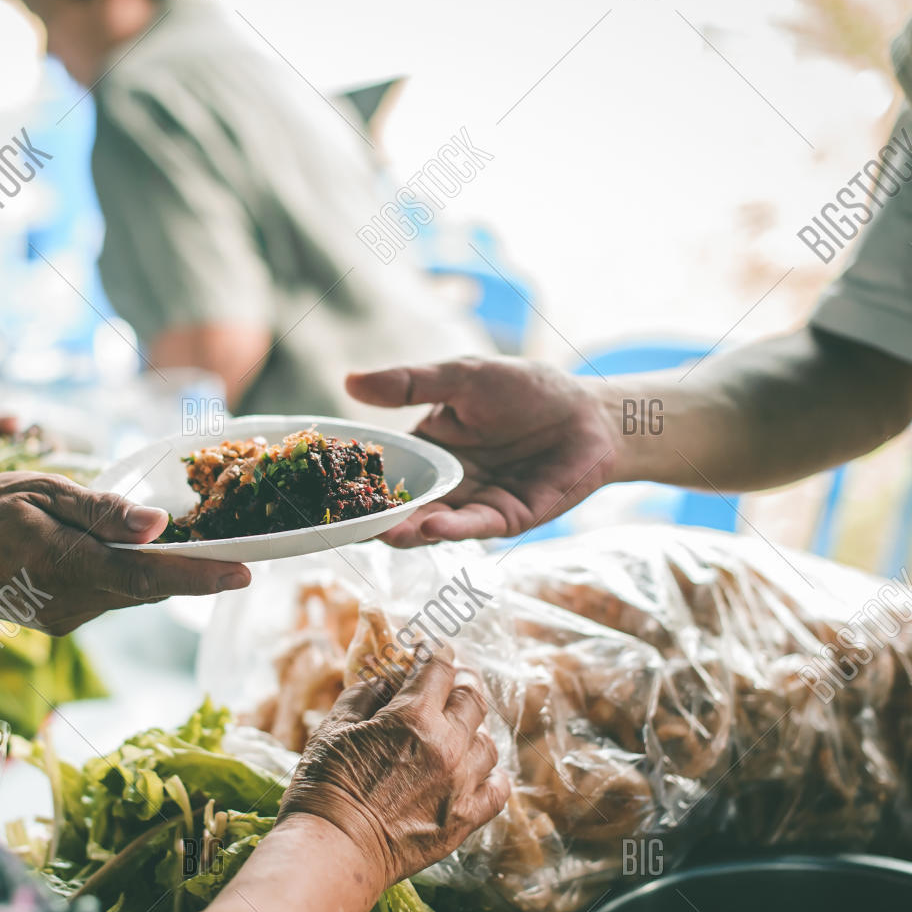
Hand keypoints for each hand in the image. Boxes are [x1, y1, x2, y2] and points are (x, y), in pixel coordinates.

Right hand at [0, 472, 249, 634]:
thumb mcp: (37, 490)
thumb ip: (99, 511)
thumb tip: (157, 525)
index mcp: (61, 562)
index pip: (145, 574)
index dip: (200, 575)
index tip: (246, 573)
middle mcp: (68, 601)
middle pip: (148, 587)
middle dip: (196, 571)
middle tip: (241, 547)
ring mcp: (65, 618)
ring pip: (132, 593)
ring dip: (163, 571)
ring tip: (199, 543)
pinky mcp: (60, 623)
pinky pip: (111, 596)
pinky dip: (130, 575)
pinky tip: (135, 551)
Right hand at [279, 645, 509, 887]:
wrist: (335, 849)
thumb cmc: (325, 786)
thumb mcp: (334, 727)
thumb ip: (365, 695)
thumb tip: (384, 679)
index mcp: (413, 716)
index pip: (439, 667)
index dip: (435, 652)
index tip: (431, 650)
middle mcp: (448, 744)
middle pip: (473, 697)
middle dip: (463, 681)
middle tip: (454, 680)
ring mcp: (462, 783)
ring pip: (488, 741)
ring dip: (474, 729)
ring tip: (460, 731)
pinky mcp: (466, 819)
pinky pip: (498, 788)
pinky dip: (492, 775)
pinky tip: (479, 772)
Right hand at [346, 357, 617, 545]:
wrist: (590, 413)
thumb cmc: (526, 390)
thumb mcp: (462, 378)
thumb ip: (411, 385)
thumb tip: (349, 381)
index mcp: (427, 450)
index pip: (383, 469)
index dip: (353, 479)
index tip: (321, 487)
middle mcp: (444, 484)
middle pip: (401, 506)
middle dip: (373, 518)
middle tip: (343, 526)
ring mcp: (472, 505)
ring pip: (432, 524)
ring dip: (407, 531)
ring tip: (383, 533)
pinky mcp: (505, 519)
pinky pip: (474, 525)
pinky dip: (453, 527)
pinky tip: (434, 526)